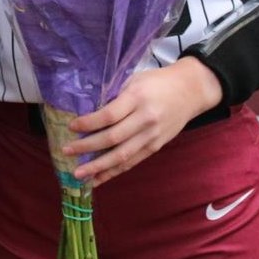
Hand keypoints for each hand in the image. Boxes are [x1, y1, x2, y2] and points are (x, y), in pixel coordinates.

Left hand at [64, 57, 222, 187]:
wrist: (191, 91)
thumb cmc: (158, 81)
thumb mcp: (134, 80)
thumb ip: (115, 97)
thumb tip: (89, 115)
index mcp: (137, 98)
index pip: (109, 115)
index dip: (88, 123)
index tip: (71, 127)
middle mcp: (145, 120)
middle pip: (113, 138)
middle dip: (87, 147)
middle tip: (67, 151)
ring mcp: (152, 136)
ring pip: (122, 156)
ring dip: (98, 167)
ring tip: (79, 174)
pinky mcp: (155, 147)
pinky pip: (132, 162)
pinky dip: (114, 172)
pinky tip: (98, 179)